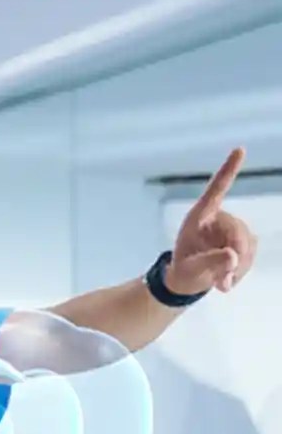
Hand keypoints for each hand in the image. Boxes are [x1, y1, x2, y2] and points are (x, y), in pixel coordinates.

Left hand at [168, 147, 258, 294]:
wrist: (188, 281)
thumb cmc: (183, 271)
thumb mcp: (190, 270)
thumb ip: (209, 262)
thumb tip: (233, 256)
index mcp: (199, 216)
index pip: (216, 190)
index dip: (228, 170)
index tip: (240, 149)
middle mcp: (217, 218)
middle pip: (237, 230)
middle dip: (235, 256)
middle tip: (224, 281)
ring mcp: (231, 229)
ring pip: (247, 243)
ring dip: (239, 266)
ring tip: (221, 284)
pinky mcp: (242, 240)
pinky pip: (251, 252)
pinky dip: (243, 269)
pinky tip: (228, 281)